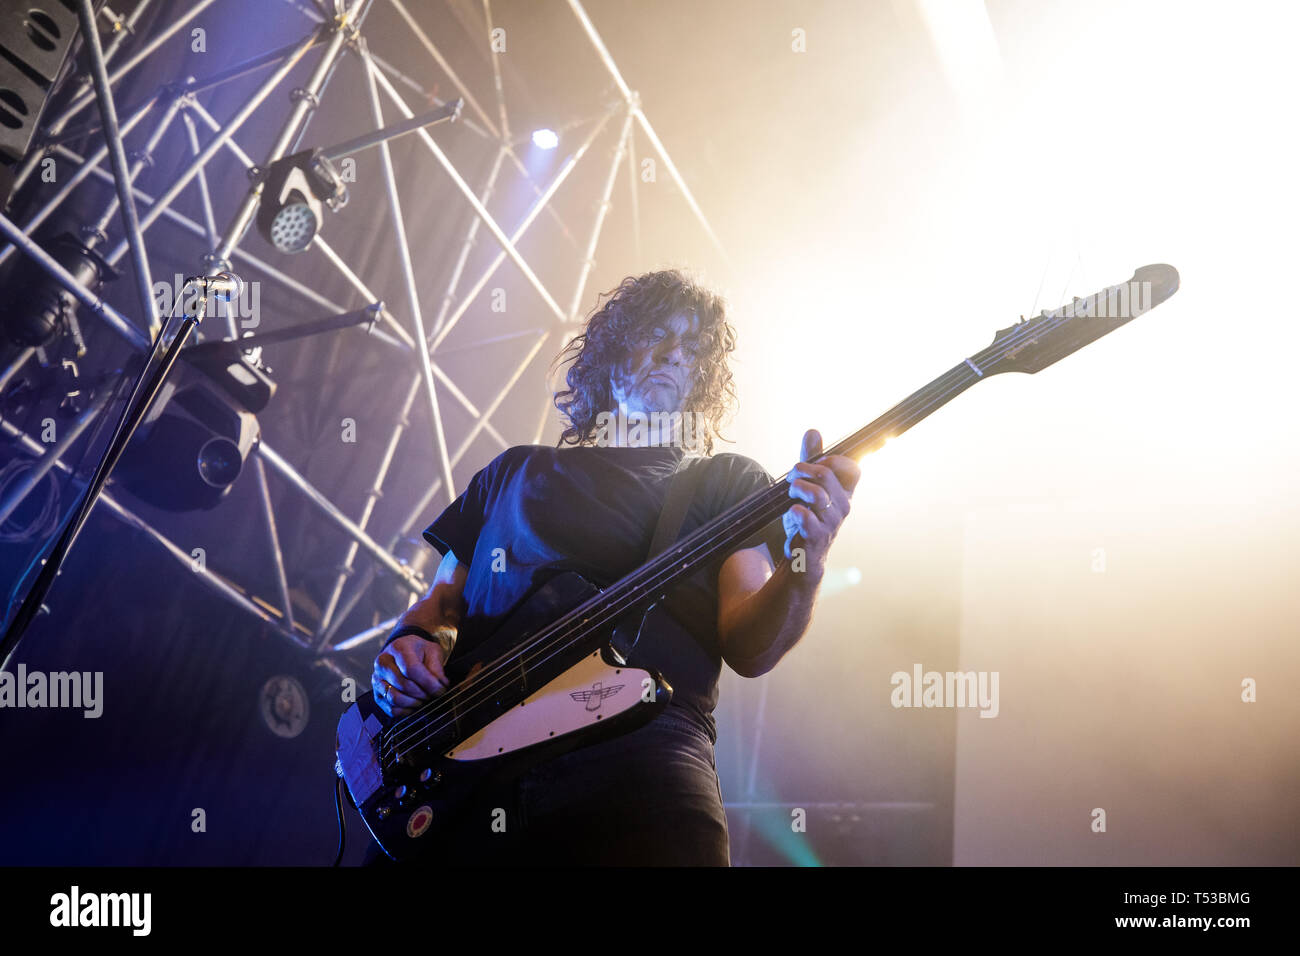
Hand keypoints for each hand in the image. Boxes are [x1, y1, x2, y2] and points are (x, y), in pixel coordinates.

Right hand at [371, 634, 450, 717]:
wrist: (403, 653)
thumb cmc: (419, 652)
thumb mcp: (432, 651)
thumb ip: (436, 667)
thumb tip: (440, 685)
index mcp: (398, 648)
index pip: (411, 669)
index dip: (428, 683)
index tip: (441, 689)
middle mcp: (383, 663)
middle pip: (404, 685)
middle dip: (423, 693)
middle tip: (433, 694)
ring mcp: (377, 679)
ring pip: (395, 698)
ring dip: (414, 702)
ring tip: (424, 698)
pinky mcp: (377, 694)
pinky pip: (391, 709)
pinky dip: (406, 711)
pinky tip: (415, 704)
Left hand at [782, 428, 860, 578]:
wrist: (801, 556)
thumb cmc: (807, 518)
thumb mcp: (809, 486)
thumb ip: (811, 459)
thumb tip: (813, 431)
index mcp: (844, 493)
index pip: (853, 469)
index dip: (834, 460)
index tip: (817, 464)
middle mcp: (842, 507)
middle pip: (826, 475)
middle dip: (802, 469)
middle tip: (792, 477)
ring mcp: (830, 523)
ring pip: (816, 493)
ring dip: (797, 488)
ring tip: (791, 493)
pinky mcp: (815, 536)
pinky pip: (803, 515)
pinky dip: (793, 511)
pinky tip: (791, 513)